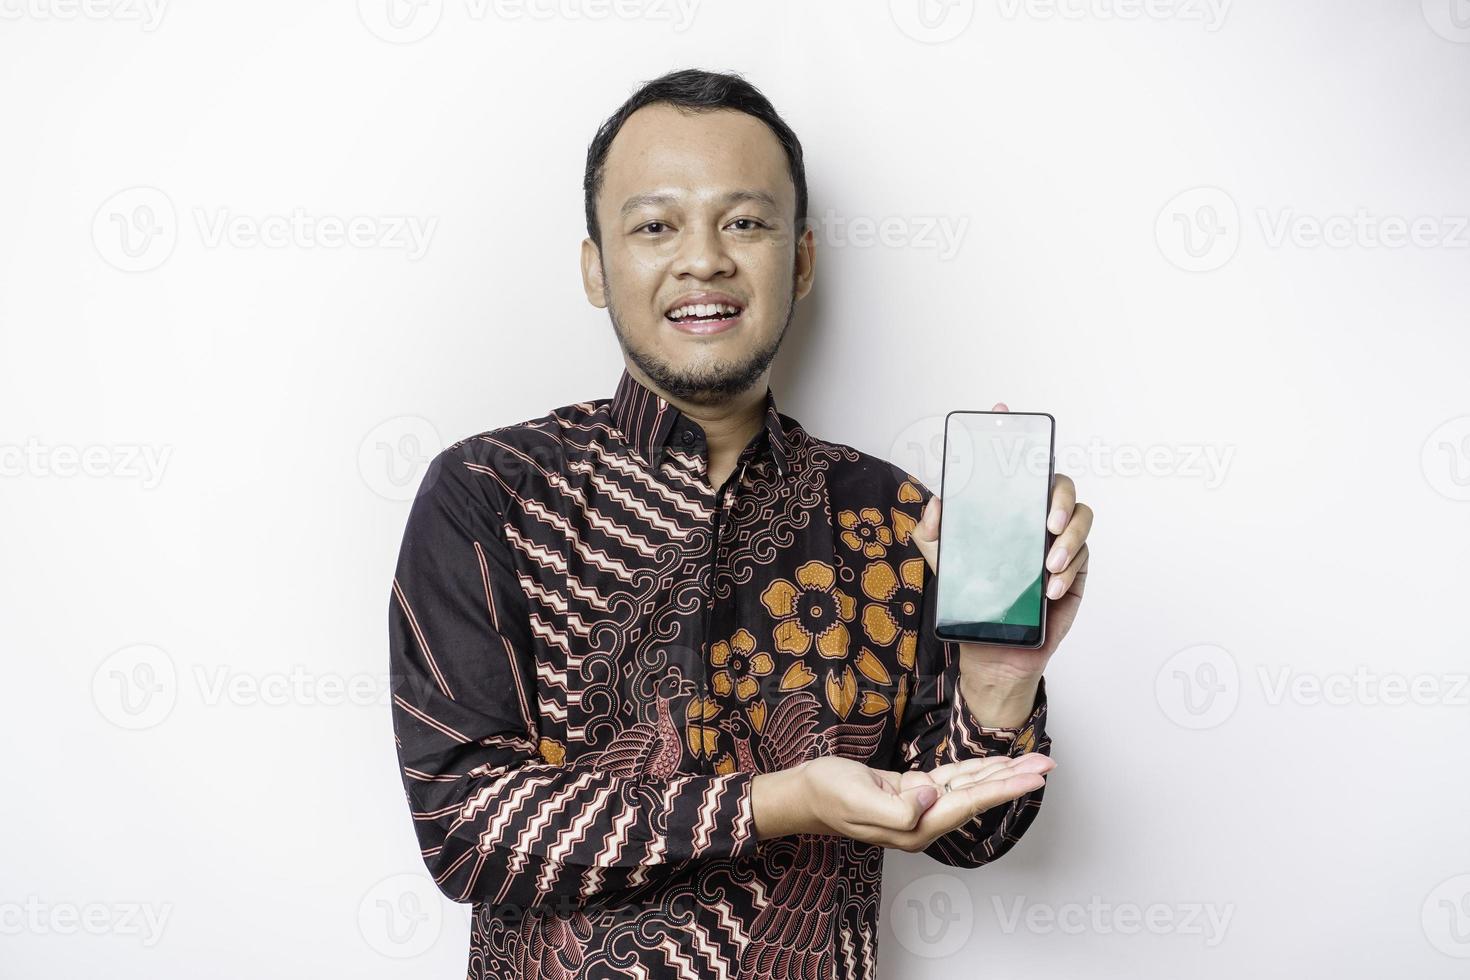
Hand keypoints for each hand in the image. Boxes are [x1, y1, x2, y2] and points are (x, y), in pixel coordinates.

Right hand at [753, 754, 1054, 848]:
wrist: (805, 793)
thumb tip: (930, 796)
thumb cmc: (826, 795)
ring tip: (1032, 762)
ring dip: (1001, 773)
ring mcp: (920, 806)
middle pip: (979, 797)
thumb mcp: (857, 800)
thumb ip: (897, 807)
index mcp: (915, 827)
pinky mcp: (913, 791)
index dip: (1004, 789)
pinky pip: (953, 780)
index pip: (970, 804)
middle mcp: (924, 820)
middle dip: (1014, 780)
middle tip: (1047, 765)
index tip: (1033, 777)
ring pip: (970, 787)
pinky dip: (976, 769)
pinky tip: (994, 764)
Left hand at [910, 401, 1091, 681]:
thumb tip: (938, 503)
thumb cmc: (973, 602)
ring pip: (1081, 517)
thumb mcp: (943, 565)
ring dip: (1069, 539)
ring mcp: (1059, 543)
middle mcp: (1036, 520)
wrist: (995, 653)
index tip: (1003, 412)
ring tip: (1046, 566)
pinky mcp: (1075, 570)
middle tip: (1046, 521)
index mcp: (1007, 512)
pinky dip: (1068, 569)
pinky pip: (1083, 557)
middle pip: (1059, 485)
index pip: (1015, 468)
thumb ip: (933, 534)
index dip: (1013, 436)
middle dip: (1058, 496)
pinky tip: (1049, 589)